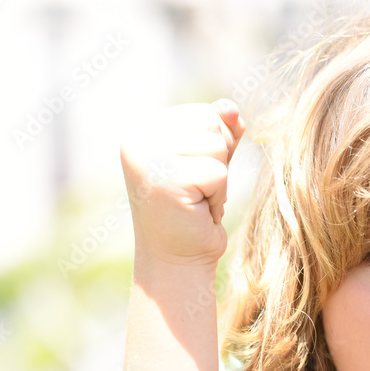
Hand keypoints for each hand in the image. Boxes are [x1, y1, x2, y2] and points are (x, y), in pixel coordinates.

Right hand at [120, 99, 244, 266]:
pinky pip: (218, 172)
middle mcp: (138, 140)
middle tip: (196, 191)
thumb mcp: (208, 161)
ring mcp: (149, 159)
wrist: (177, 261)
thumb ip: (220, 130)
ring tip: (196, 200)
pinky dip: (218, 195)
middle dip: (217, 161)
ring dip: (218, 179)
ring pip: (217, 146)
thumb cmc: (193, 211)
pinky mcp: (167, 179)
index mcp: (142, 131)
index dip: (213, 148)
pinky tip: (198, 211)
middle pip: (211, 125)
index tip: (191, 178)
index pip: (203, 114)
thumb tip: (231, 109)